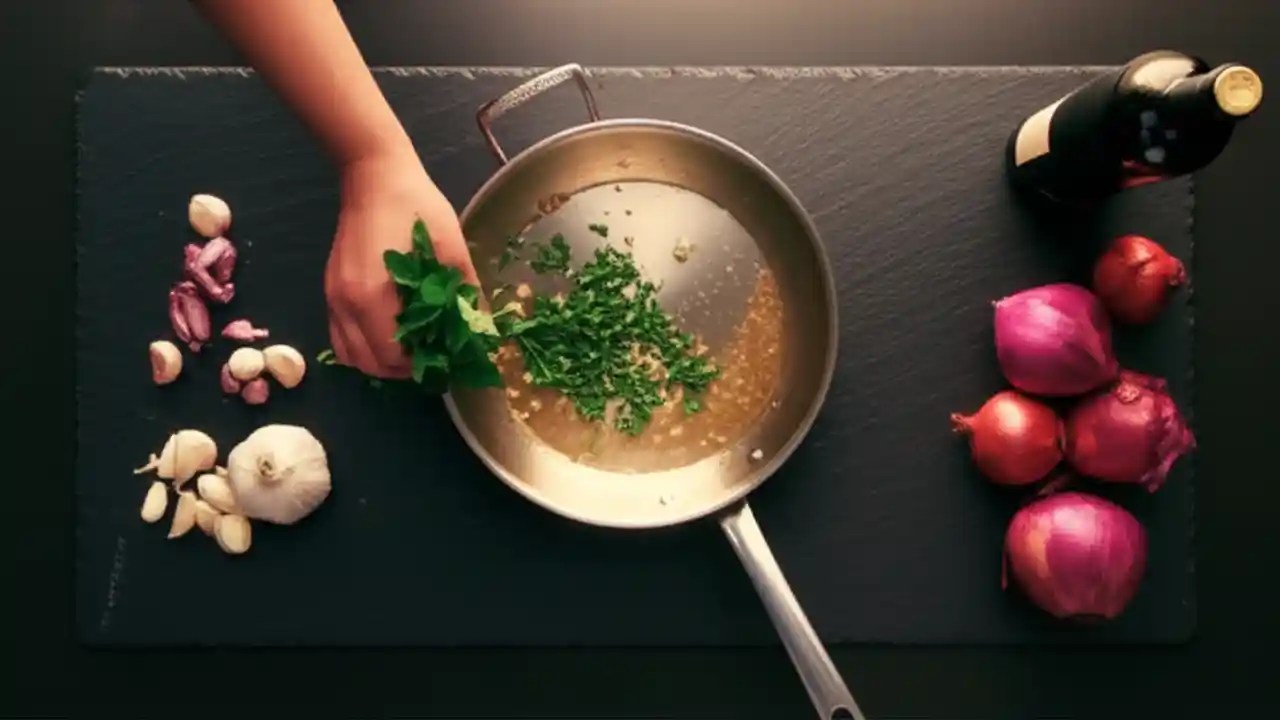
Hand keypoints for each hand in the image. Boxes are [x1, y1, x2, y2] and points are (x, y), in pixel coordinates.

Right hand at [325, 150, 478, 377]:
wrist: (372, 173)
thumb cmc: (415, 204)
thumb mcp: (450, 245)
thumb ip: (465, 288)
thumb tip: (484, 324)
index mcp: (373, 295)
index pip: (393, 356)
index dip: (422, 364)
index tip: (447, 357)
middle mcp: (346, 303)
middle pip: (369, 364)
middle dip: (402, 369)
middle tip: (432, 358)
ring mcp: (332, 297)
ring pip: (350, 355)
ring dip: (380, 362)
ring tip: (410, 350)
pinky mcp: (330, 290)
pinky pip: (340, 336)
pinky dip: (362, 347)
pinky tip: (388, 333)